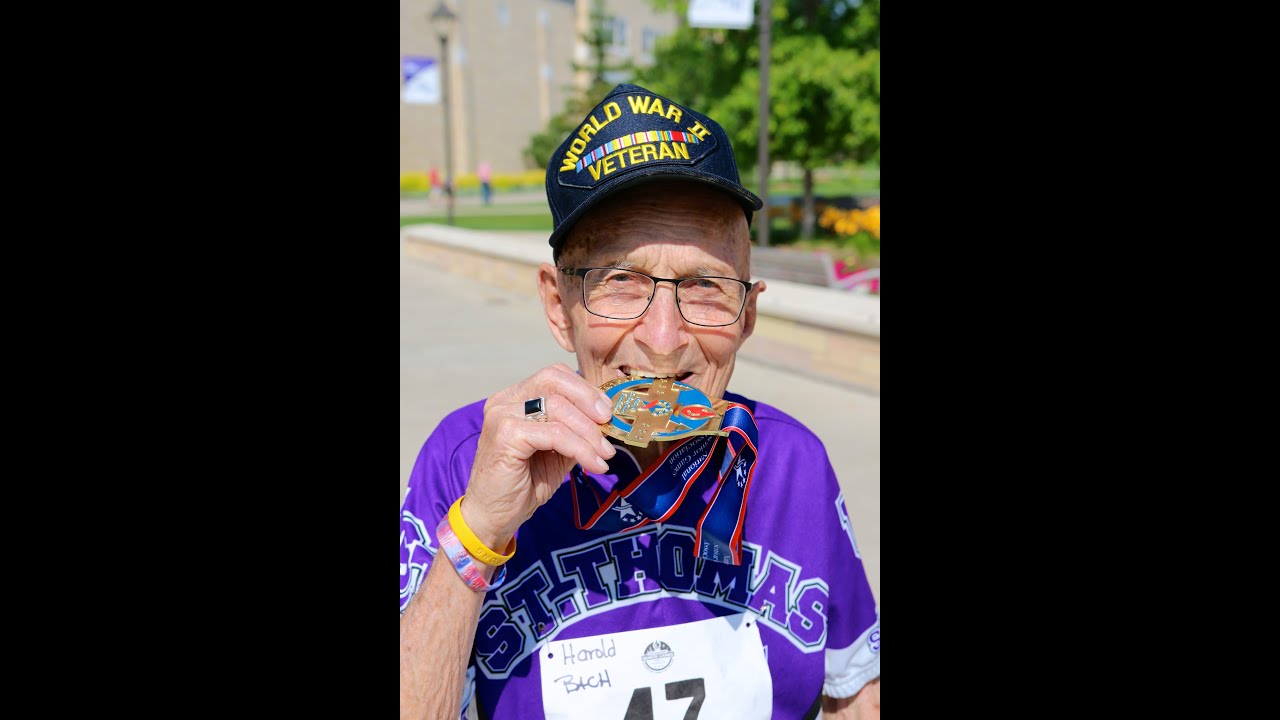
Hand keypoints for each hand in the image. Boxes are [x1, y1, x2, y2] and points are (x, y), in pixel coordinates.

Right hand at [461, 364, 615, 551]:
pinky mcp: (505, 435)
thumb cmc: (525, 483)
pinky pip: (554, 433)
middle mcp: (505, 401)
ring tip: (604, 455)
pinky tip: (594, 464)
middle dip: (589, 401)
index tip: (607, 412)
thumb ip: (575, 429)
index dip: (585, 389)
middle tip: (610, 425)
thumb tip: (608, 417)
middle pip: (554, 380)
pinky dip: (580, 448)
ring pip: (558, 407)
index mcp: (515, 398)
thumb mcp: (558, 450)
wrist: (494, 516)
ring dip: (589, 433)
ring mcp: (502, 415)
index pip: (554, 375)